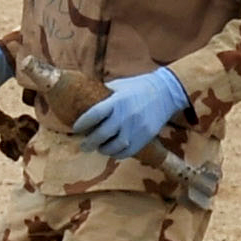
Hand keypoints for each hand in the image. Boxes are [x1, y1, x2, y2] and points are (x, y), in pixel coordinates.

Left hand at [74, 65, 188, 159]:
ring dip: (103, 150)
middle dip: (89, 143)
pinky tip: (113, 151)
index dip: (82, 123)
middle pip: (102, 135)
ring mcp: (136, 128)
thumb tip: (84, 99)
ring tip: (99, 148)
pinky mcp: (145, 136)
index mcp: (117, 100)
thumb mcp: (119, 86)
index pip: (94, 114)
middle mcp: (126, 115)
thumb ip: (104, 95)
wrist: (165, 92)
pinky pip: (128, 152)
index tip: (76, 128)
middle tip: (83, 145)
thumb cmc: (138, 87)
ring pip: (114, 147)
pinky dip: (118, 154)